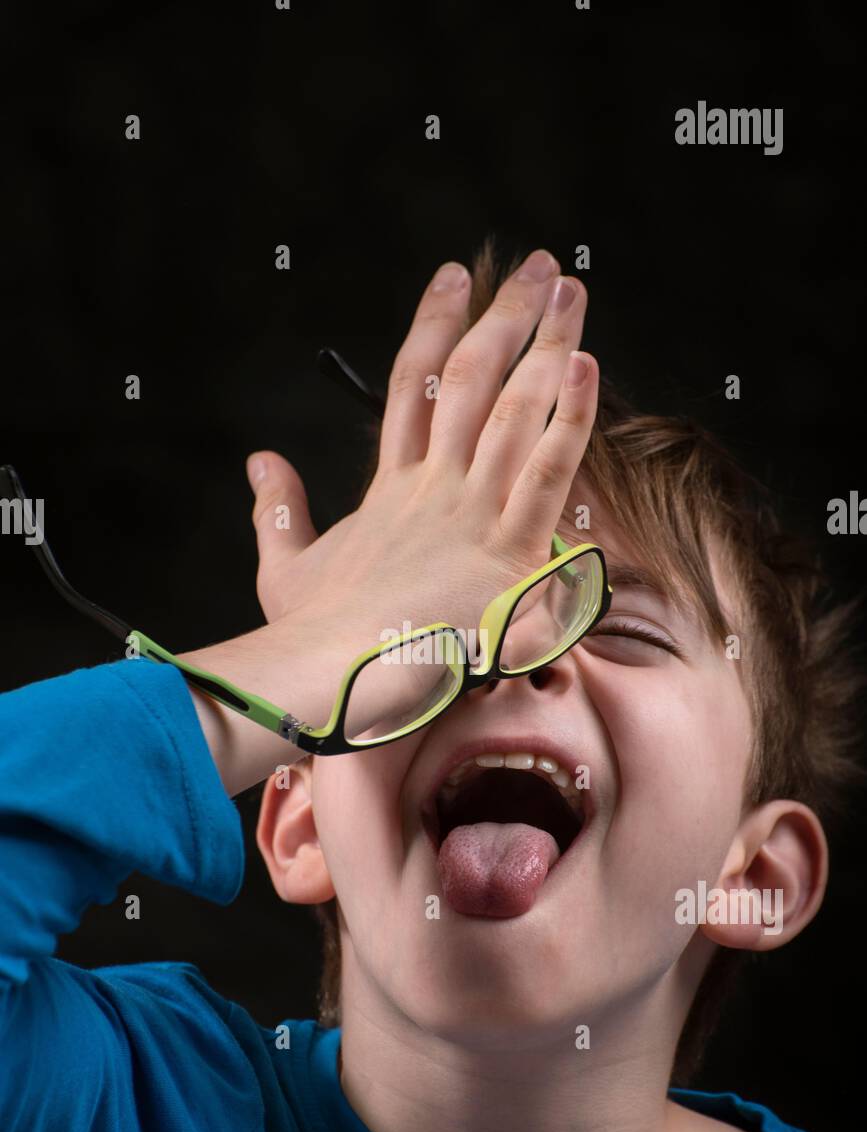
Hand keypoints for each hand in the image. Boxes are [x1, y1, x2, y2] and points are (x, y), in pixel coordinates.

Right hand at [250, 248, 595, 661]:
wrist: (327, 676)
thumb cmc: (309, 637)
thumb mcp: (284, 568)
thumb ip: (277, 510)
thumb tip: (261, 462)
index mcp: (390, 490)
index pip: (413, 386)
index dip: (433, 325)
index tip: (454, 277)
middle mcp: (435, 486)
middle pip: (473, 378)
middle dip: (506, 315)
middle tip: (535, 265)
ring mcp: (472, 513)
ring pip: (516, 410)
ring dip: (546, 344)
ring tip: (569, 288)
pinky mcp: (506, 551)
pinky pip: (547, 473)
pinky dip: (570, 420)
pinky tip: (586, 366)